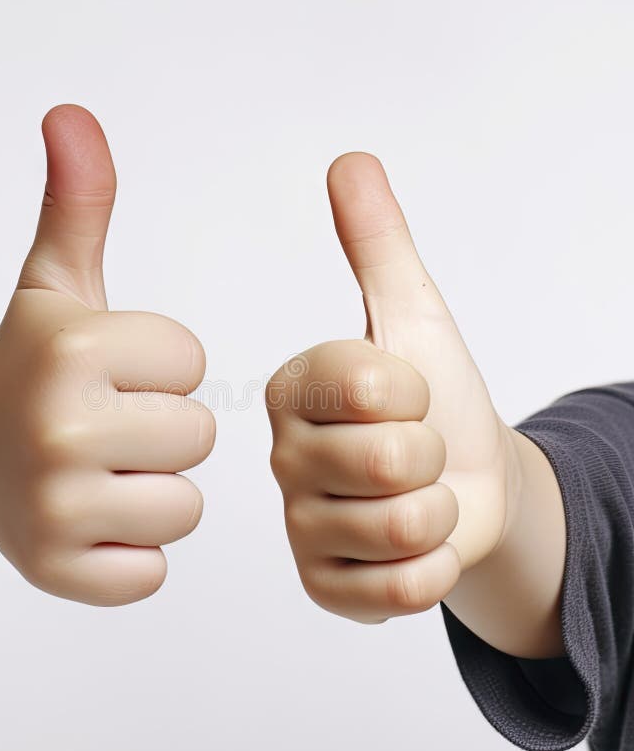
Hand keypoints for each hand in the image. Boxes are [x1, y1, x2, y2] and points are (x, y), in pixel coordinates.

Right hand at [0, 105, 214, 605]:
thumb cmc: (30, 365)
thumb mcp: (55, 283)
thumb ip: (78, 202)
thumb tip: (72, 115)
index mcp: (75, 351)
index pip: (191, 362)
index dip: (160, 366)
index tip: (114, 372)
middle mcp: (59, 429)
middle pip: (197, 436)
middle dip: (163, 430)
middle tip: (109, 426)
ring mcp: (53, 509)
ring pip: (182, 507)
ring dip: (153, 491)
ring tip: (102, 472)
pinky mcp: (57, 572)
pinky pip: (149, 571)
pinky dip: (130, 553)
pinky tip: (92, 522)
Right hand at [267, 153, 518, 622]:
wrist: (469, 483)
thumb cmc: (436, 399)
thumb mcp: (411, 313)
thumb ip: (377, 242)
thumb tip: (349, 163)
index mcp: (291, 390)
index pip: (373, 387)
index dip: (415, 391)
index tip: (402, 394)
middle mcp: (282, 458)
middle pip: (393, 461)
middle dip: (432, 455)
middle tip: (413, 452)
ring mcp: (300, 526)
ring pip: (403, 526)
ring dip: (437, 511)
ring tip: (414, 497)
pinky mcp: (323, 584)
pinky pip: (399, 587)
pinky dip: (430, 565)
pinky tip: (406, 546)